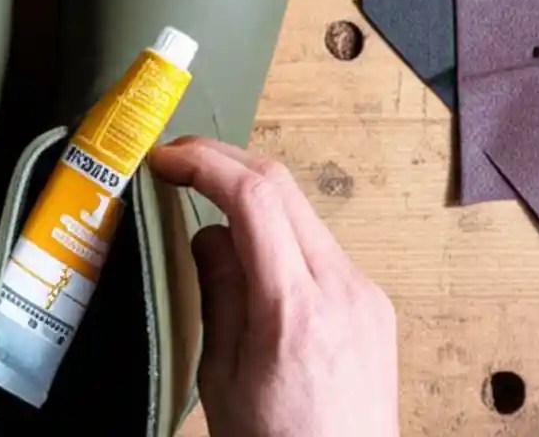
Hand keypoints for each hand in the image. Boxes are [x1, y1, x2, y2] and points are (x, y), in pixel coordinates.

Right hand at [149, 137, 398, 436]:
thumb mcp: (221, 379)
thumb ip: (217, 295)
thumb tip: (209, 232)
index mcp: (294, 311)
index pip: (254, 198)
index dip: (205, 163)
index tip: (164, 158)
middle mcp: (342, 290)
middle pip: (284, 187)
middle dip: (225, 161)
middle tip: (177, 161)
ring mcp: (366, 293)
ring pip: (303, 211)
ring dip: (251, 195)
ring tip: (204, 202)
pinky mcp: (374, 303)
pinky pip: (320, 246)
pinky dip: (278, 231)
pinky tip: (249, 252)